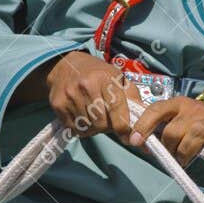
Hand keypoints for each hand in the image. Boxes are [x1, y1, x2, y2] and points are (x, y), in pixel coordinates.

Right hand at [16, 51, 132, 140]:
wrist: (64, 65)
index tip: (128, 137)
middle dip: (108, 127)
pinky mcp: (58, 105)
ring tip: (95, 116)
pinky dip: (82, 127)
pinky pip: (74, 128)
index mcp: (105, 78)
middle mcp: (86, 86)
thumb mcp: (118, 78)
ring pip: (88, 127)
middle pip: (101, 123)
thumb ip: (132, 97)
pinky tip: (83, 116)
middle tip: (108, 121)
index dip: (123, 127)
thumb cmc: (97, 73)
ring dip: (94, 128)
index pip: (116, 108)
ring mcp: (70, 96)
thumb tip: (145, 119)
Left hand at [126, 96, 203, 164]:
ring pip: (194, 134)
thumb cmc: (195, 122)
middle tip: (171, 155)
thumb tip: (138, 143)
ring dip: (185, 152)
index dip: (143, 126)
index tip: (134, 141)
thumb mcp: (177, 118)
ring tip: (184, 160)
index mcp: (177, 104)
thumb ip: (158, 128)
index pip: (156, 110)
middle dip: (168, 147)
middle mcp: (193, 109)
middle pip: (173, 130)